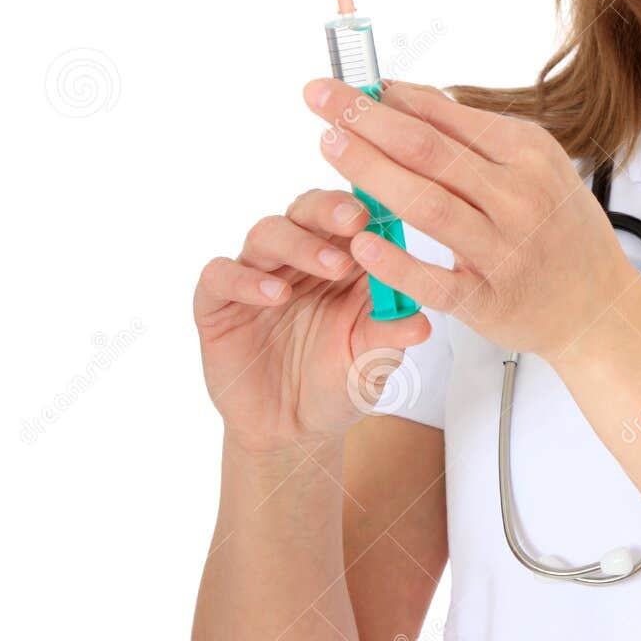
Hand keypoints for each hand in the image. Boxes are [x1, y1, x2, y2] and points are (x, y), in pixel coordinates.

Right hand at [192, 188, 433, 452]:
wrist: (291, 431)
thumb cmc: (338, 385)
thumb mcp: (371, 365)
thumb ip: (391, 337)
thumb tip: (424, 323)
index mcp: (342, 261)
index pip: (351, 217)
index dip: (368, 209)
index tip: (388, 215)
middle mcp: (298, 258)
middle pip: (307, 210)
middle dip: (331, 210)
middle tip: (356, 222)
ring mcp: (256, 275)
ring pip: (267, 233)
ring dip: (299, 244)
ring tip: (332, 268)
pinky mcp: (217, 302)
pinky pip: (221, 275)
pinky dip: (245, 279)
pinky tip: (275, 295)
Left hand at [301, 76, 635, 358]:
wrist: (599, 305)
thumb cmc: (557, 230)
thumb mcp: (533, 168)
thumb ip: (474, 137)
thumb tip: (404, 95)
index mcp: (528, 153)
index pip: (446, 117)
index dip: (390, 98)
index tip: (347, 84)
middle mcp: (519, 196)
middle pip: (428, 150)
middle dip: (366, 119)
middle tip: (319, 97)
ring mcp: (504, 249)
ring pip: (427, 204)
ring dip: (372, 172)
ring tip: (328, 146)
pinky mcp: (490, 300)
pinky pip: (435, 280)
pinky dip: (396, 262)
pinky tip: (360, 243)